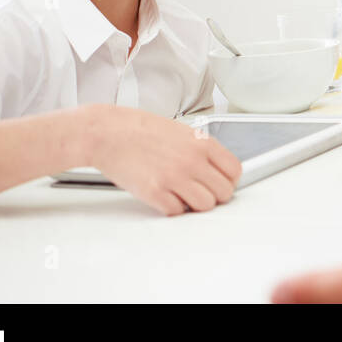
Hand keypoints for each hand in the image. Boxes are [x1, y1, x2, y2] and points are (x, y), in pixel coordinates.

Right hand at [86, 105, 240, 214]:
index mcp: (202, 143)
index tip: (220, 182)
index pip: (234, 171)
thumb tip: (216, 168)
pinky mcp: (155, 193)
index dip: (228, 180)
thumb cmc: (138, 129)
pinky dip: (173, 208)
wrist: (107, 133)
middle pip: (224, 192)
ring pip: (205, 206)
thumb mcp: (180, 130)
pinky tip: (165, 196)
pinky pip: (178, 212)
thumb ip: (200, 149)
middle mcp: (192, 161)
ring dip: (195, 204)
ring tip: (182, 195)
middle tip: (201, 192)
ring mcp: (174, 177)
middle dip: (214, 195)